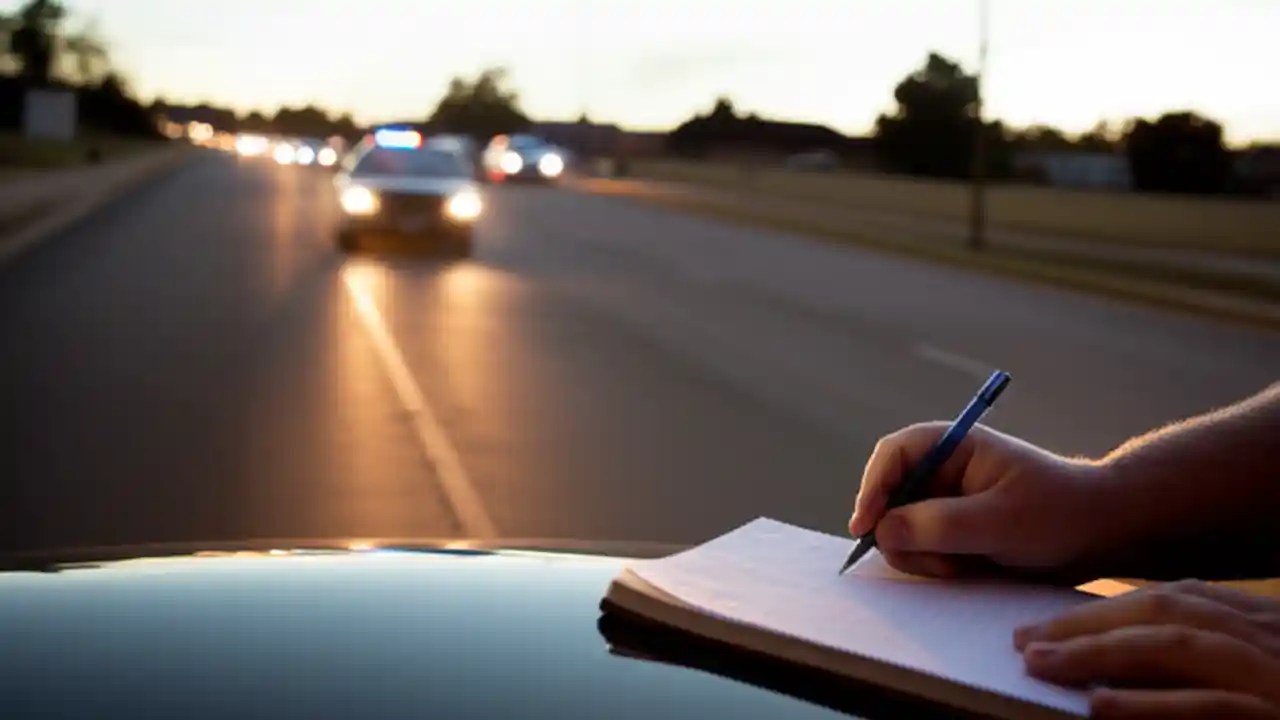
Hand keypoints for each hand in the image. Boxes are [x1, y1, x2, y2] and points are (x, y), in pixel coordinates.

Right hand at [849, 423, 1109, 577]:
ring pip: (898, 528)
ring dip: (917, 554)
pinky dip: (929, 564)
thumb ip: (941, 525)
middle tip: (932, 562)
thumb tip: (882, 531)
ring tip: (956, 568)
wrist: (1101, 536)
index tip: (866, 526)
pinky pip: (918, 548)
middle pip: (888, 496)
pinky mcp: (951, 532)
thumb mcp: (1001, 520)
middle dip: (899, 532)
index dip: (872, 488)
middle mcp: (941, 471)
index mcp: (952, 446)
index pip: (893, 456)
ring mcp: (944, 502)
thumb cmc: (1059, 513)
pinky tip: (961, 571)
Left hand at [1015, 580, 1279, 718]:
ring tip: (1042, 663)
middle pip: (1160, 613)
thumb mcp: (1254, 663)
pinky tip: (1101, 706)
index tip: (1044, 625)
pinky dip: (1152, 704)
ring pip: (1174, 647)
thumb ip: (1197, 654)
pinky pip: (1209, 706)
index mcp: (1253, 619)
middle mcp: (1258, 633)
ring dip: (1101, 652)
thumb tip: (1110, 671)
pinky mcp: (1275, 714)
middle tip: (1023, 640)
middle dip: (1086, 623)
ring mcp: (1268, 673)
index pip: (1167, 600)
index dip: (1101, 610)